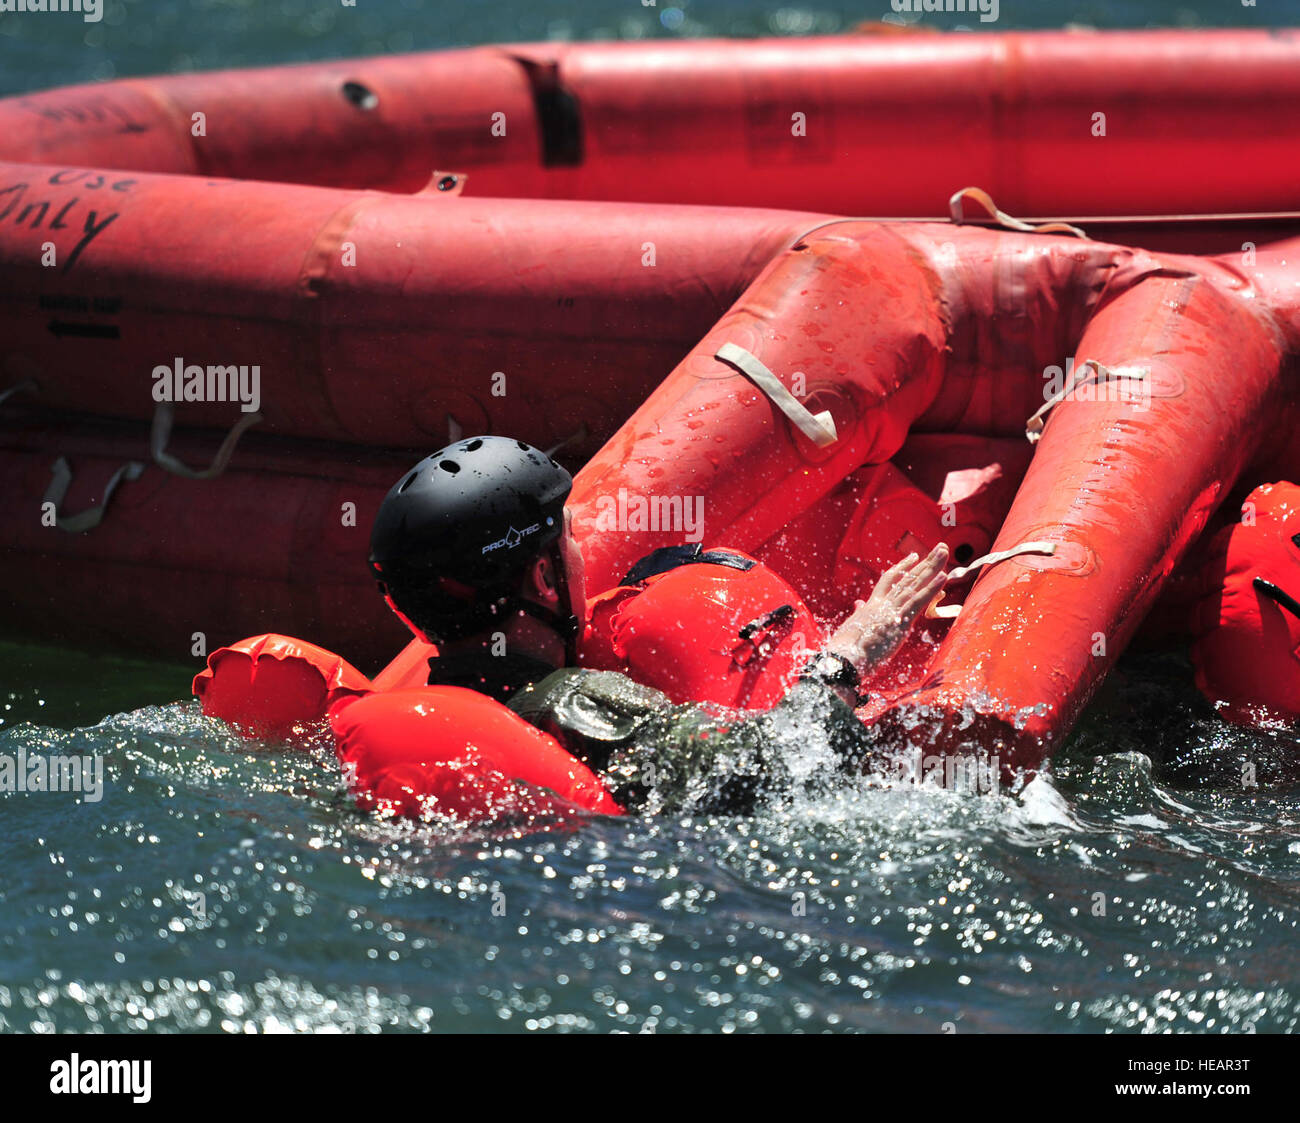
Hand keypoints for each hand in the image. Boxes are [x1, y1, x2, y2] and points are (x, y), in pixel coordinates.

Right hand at [823, 544, 948, 672]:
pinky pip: (919, 601)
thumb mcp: (853, 627)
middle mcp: (883, 603)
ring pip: (915, 584)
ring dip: (932, 567)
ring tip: (944, 551)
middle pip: (908, 578)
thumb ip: (860, 613)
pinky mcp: (899, 621)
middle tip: (940, 547)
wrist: (843, 659)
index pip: (890, 580)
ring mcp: (891, 610)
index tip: (915, 556)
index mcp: (873, 605)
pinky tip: (944, 576)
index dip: (903, 567)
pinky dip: (932, 588)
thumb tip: (859, 604)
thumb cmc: (845, 648)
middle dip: (925, 562)